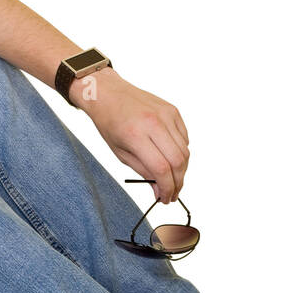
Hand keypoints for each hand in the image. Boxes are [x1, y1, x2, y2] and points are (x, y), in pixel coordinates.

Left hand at [73, 67, 188, 203]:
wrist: (109, 93)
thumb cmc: (110, 123)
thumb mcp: (120, 152)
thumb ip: (143, 171)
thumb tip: (160, 191)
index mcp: (135, 135)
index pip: (161, 169)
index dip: (167, 188)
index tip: (166, 199)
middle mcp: (154, 123)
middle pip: (178, 161)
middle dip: (178, 182)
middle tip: (173, 193)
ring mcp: (166, 115)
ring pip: (185, 150)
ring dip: (181, 169)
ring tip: (171, 177)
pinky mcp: (173, 110)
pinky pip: (184, 137)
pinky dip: (181, 151)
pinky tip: (170, 157)